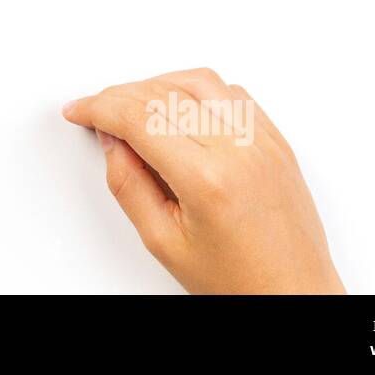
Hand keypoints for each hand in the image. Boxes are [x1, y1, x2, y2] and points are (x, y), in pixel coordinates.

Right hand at [62, 69, 343, 293]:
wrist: (294, 293)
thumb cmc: (239, 281)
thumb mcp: (164, 241)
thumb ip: (128, 185)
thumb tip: (111, 140)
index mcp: (208, 180)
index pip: (139, 118)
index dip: (99, 107)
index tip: (79, 110)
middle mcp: (240, 151)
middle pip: (163, 94)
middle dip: (120, 96)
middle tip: (98, 111)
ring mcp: (263, 141)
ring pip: (198, 81)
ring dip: (157, 85)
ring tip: (135, 107)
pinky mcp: (276, 140)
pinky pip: (232, 93)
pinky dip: (197, 89)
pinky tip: (179, 107)